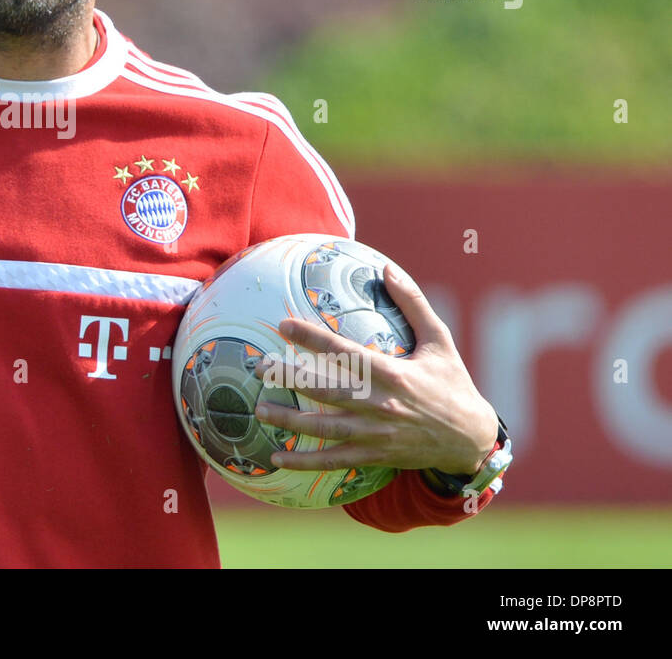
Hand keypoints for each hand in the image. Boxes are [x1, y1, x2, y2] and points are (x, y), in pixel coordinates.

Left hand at [254, 262, 498, 474]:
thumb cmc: (452, 383)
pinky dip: (304, 462)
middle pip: (326, 391)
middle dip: (290, 378)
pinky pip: (333, 461)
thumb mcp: (439, 340)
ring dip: (289, 420)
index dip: (312, 337)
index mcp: (393, 374)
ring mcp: (376, 435)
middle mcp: (381, 404)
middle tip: (259, 367)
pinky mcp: (375, 457)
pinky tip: (276, 458)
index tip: (283, 324)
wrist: (471, 439)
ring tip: (259, 408)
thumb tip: (387, 267)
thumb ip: (413, 302)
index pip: (344, 352)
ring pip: (324, 428)